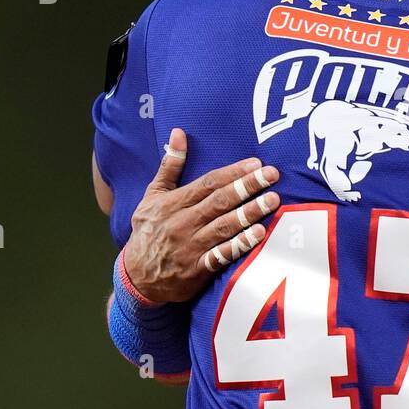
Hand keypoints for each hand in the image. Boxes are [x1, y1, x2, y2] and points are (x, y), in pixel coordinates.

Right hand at [123, 128, 279, 303]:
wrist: (135, 276)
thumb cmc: (148, 231)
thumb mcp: (152, 196)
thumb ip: (169, 166)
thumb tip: (178, 133)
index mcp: (173, 203)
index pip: (208, 183)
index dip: (233, 173)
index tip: (256, 163)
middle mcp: (183, 222)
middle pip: (220, 201)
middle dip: (248, 187)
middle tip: (272, 175)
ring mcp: (190, 247)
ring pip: (224, 226)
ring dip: (250, 212)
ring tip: (273, 201)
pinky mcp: (197, 269)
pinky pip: (221, 255)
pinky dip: (239, 245)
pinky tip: (258, 234)